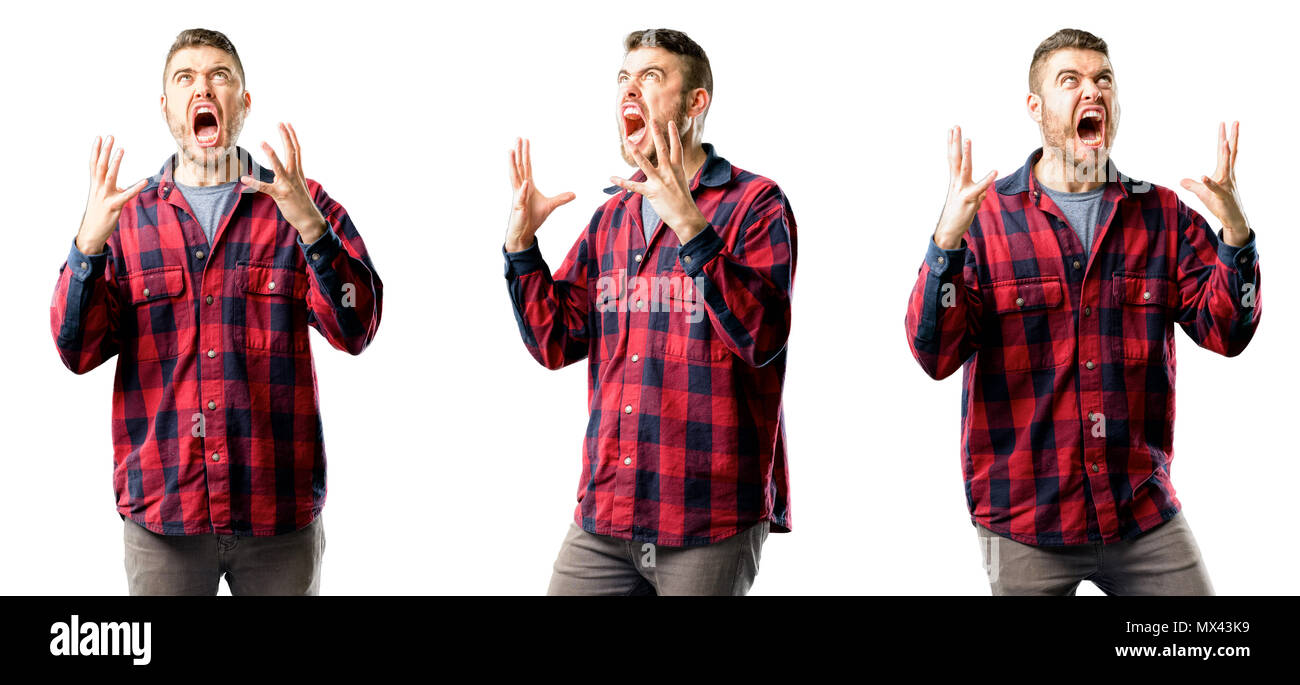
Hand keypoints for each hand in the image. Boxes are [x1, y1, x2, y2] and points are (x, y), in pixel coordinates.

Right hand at [75, 136, 147, 254]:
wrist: (91, 233)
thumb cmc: (99, 214)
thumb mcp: (103, 198)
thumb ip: (111, 188)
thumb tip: (120, 184)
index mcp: (95, 185)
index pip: (94, 164)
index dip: (96, 150)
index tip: (99, 137)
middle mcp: (98, 188)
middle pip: (100, 165)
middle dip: (106, 150)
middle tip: (110, 136)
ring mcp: (105, 197)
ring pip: (110, 176)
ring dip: (116, 162)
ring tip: (122, 149)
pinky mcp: (114, 206)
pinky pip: (127, 195)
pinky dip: (136, 187)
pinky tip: (144, 180)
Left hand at [241, 122, 326, 243]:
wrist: (309, 220)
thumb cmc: (302, 204)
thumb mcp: (299, 186)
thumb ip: (291, 176)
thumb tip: (281, 171)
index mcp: (298, 172)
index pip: (296, 150)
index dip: (292, 136)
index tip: (287, 124)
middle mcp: (295, 175)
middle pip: (291, 152)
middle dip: (286, 137)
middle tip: (280, 123)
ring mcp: (288, 185)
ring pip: (279, 166)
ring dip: (271, 154)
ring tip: (262, 142)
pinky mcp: (281, 195)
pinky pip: (265, 187)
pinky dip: (254, 183)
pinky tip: (244, 178)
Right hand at [505, 138, 575, 252]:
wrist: (523, 232)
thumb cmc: (532, 217)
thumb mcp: (550, 206)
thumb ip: (561, 199)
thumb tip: (574, 194)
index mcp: (527, 185)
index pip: (526, 166)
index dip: (526, 154)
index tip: (526, 141)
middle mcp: (520, 188)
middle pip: (519, 167)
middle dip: (519, 152)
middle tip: (518, 138)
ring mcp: (518, 197)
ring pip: (515, 178)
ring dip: (513, 165)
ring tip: (511, 151)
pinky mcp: (519, 208)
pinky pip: (521, 198)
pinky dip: (523, 190)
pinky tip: (526, 183)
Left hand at [609, 119, 707, 243]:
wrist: (687, 217)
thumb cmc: (684, 202)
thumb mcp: (681, 184)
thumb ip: (673, 175)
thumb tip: (666, 173)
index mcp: (678, 169)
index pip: (677, 148)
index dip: (673, 134)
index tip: (671, 122)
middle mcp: (669, 172)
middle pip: (662, 149)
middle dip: (657, 134)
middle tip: (653, 120)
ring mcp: (660, 181)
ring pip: (646, 163)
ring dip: (636, 152)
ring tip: (628, 141)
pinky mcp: (652, 192)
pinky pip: (634, 186)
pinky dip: (622, 182)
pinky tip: (612, 178)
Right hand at [933, 125, 997, 250]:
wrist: (949, 230)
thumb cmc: (959, 214)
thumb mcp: (970, 199)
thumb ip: (978, 191)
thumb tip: (985, 190)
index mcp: (955, 180)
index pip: (953, 158)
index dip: (952, 144)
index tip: (952, 130)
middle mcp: (956, 182)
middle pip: (955, 158)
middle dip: (955, 142)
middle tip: (956, 127)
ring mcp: (961, 190)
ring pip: (964, 169)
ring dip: (966, 154)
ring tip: (968, 140)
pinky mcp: (969, 199)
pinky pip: (980, 188)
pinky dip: (987, 180)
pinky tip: (995, 172)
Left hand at [1180, 121, 1249, 246]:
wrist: (1233, 219)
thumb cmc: (1219, 204)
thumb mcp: (1202, 193)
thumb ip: (1192, 185)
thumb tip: (1181, 180)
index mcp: (1223, 171)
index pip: (1224, 151)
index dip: (1224, 137)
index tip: (1225, 123)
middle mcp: (1227, 174)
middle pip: (1229, 153)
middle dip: (1231, 137)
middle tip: (1234, 121)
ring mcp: (1226, 185)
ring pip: (1225, 166)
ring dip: (1224, 154)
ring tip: (1224, 141)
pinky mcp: (1222, 196)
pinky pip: (1215, 188)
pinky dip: (1209, 183)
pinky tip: (1204, 176)